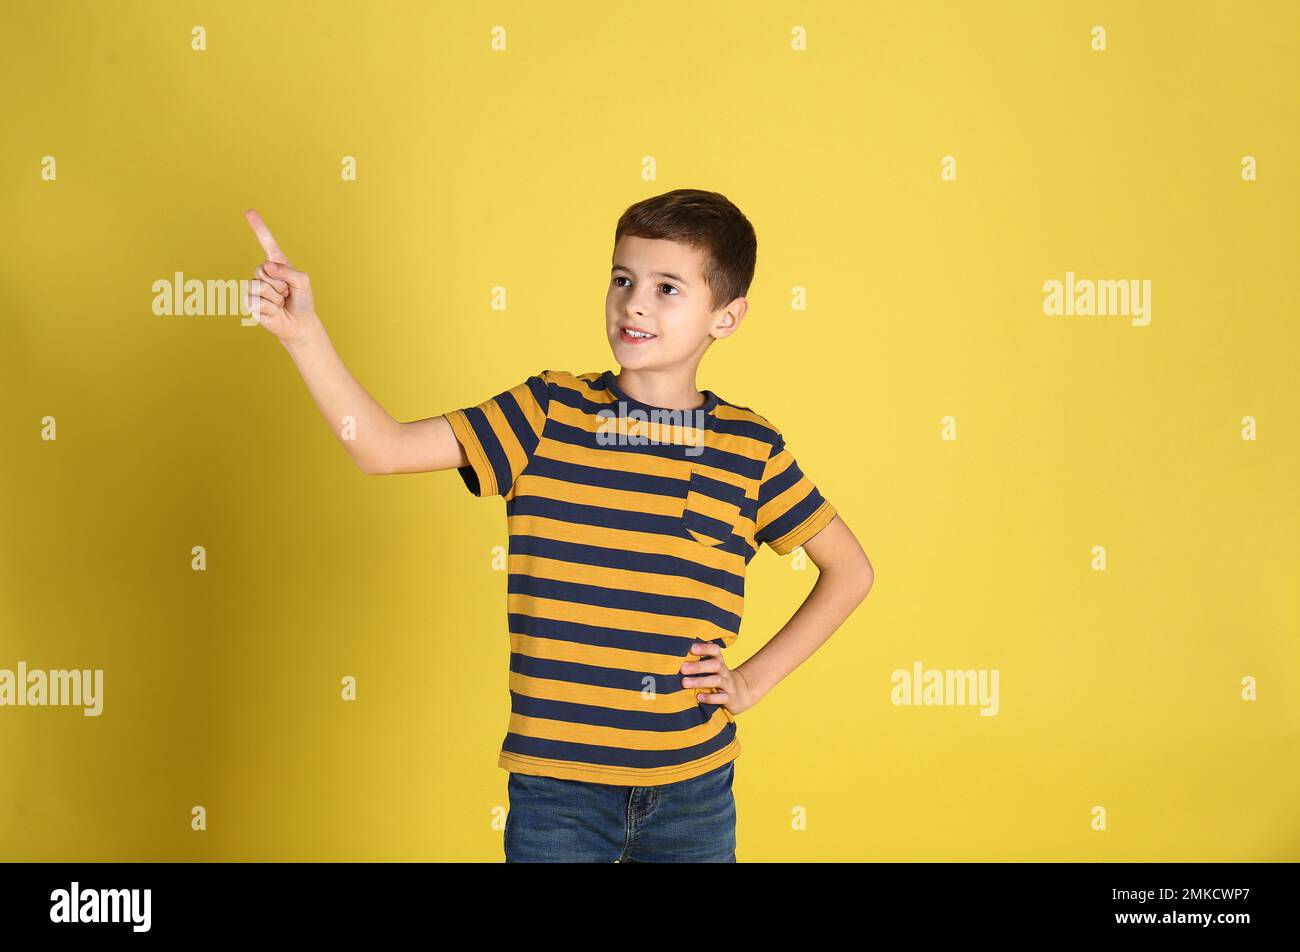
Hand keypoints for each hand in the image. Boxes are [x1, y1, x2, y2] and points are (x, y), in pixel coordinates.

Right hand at [244, 208, 317, 341]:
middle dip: (280, 284)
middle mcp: (263, 273)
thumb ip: (288, 271)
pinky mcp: (250, 302)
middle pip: (263, 269)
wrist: (299, 323)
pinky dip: (271, 308)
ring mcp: (254, 287)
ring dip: (276, 297)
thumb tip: (268, 266)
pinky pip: (258, 301)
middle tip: (286, 293)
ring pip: (260, 286)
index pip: (267, 243)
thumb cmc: (301, 300)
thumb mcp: (302, 281)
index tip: (249, 211)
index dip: (259, 228)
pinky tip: (274, 311)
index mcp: (277, 264)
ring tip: (280, 302)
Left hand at [681, 641, 759, 715]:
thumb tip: (672, 656)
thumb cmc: (716, 677)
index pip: (715, 650)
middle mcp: (724, 671)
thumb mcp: (710, 667)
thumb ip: (696, 661)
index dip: (704, 648)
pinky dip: (710, 698)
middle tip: (682, 668)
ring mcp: (728, 684)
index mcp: (718, 661)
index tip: (690, 648)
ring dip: (700, 681)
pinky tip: (699, 697)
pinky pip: (722, 697)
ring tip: (684, 683)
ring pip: (716, 680)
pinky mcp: (730, 698)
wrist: (739, 693)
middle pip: (714, 665)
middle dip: (698, 666)